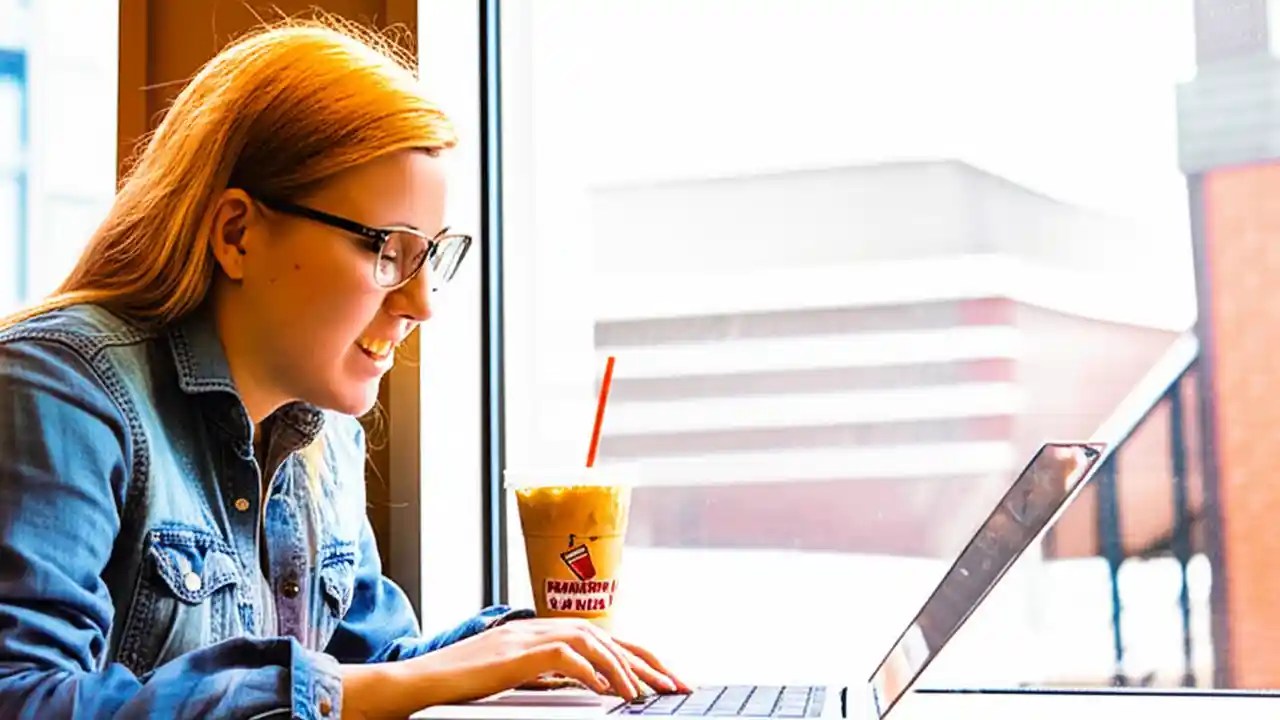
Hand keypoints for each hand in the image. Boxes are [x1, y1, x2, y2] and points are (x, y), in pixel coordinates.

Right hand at [410, 618, 689, 706]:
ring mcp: (528, 636)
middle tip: (675, 685)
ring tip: (646, 693)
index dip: (637, 655)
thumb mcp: (512, 675)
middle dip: (646, 661)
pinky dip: (592, 672)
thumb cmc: (460, 683)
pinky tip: (607, 690)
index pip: (602, 637)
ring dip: (624, 668)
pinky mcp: (518, 654)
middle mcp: (539, 625)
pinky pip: (566, 656)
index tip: (664, 677)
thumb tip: (587, 684)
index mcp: (541, 629)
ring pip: (593, 641)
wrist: (420, 681)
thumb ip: (546, 672)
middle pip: (607, 636)